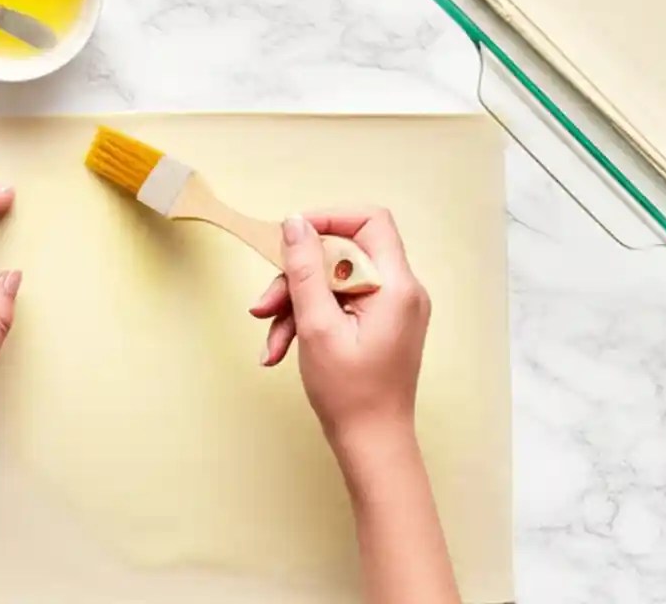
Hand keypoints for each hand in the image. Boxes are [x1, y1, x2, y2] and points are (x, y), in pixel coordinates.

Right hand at [249, 209, 430, 448]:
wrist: (372, 445)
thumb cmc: (351, 394)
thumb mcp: (317, 326)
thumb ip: (304, 270)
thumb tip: (294, 223)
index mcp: (396, 286)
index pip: (370, 221)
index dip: (328, 219)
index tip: (291, 237)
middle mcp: (400, 291)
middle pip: (341, 255)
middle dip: (297, 277)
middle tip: (265, 305)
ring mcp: (390, 309)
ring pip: (332, 283)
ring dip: (294, 306)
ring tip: (271, 341)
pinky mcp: (378, 324)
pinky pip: (337, 306)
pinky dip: (307, 322)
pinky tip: (281, 350)